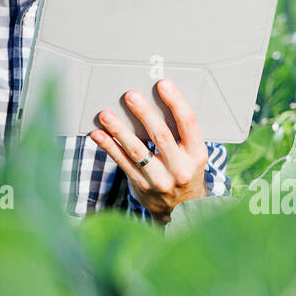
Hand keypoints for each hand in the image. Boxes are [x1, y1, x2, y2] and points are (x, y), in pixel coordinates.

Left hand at [88, 78, 207, 223]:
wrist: (183, 211)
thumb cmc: (185, 170)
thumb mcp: (192, 154)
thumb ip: (179, 133)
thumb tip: (154, 99)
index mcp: (197, 154)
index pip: (188, 123)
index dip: (176, 102)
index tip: (163, 84)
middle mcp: (180, 168)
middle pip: (161, 135)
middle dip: (144, 113)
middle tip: (130, 95)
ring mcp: (160, 179)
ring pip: (137, 151)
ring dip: (119, 130)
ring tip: (105, 115)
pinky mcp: (141, 186)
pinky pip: (122, 163)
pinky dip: (109, 147)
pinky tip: (98, 134)